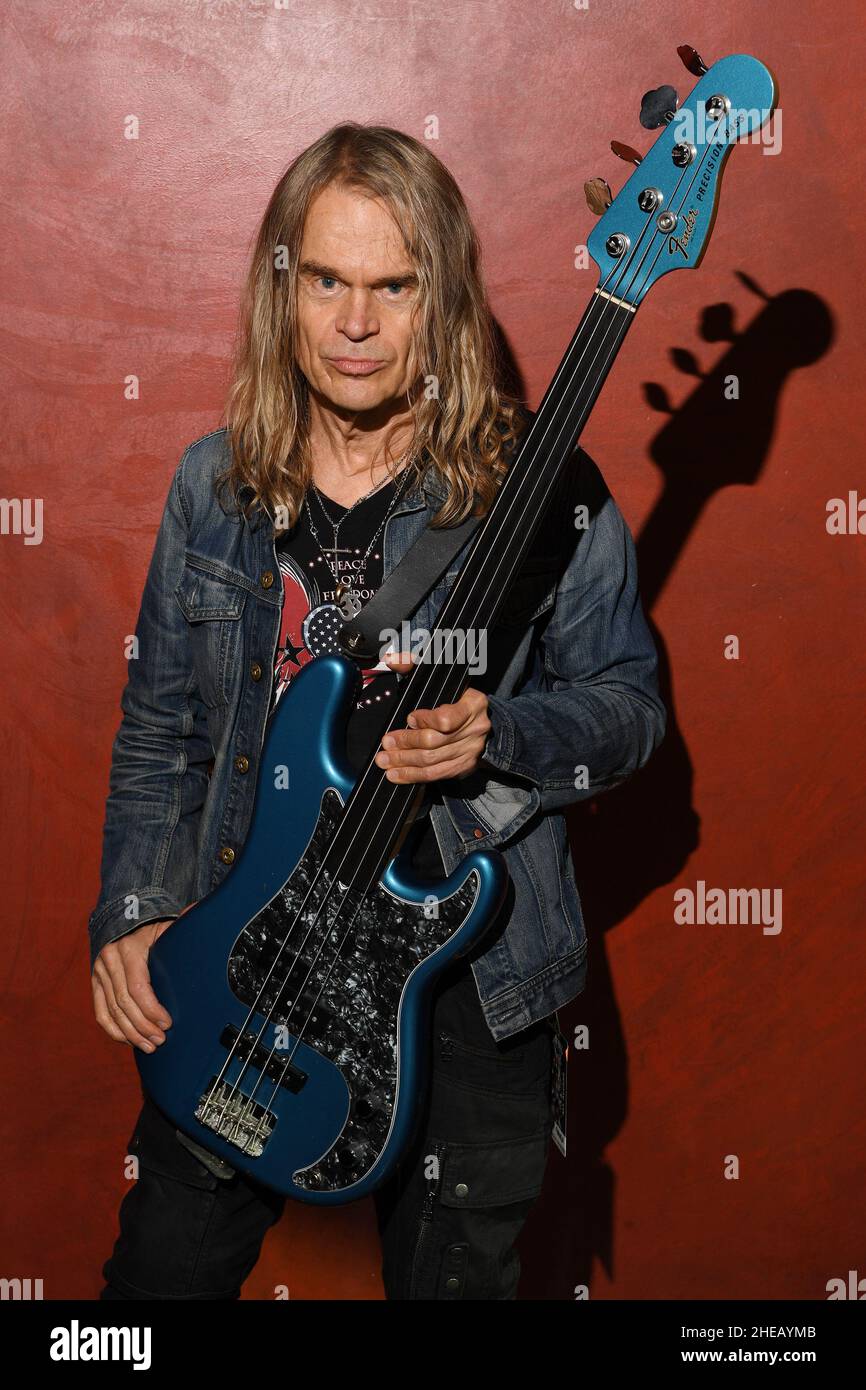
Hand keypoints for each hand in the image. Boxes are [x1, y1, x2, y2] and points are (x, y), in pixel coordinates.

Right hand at [92, 918, 174, 1052]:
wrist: (121, 918)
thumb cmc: (150, 925)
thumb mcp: (165, 925)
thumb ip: (182, 925)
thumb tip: (200, 914)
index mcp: (129, 949)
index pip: (137, 987)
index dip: (151, 1010)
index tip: (166, 1023)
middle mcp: (110, 961)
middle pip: (124, 1004)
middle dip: (143, 1027)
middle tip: (160, 1040)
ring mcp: (99, 973)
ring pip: (111, 1011)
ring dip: (130, 1033)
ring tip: (148, 1046)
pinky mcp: (95, 982)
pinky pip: (101, 1012)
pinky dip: (114, 1030)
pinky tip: (129, 1040)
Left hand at [373, 651, 491, 782]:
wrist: (483, 721)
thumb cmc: (457, 699)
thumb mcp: (441, 679)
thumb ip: (414, 666)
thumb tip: (393, 660)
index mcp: (473, 703)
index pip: (446, 719)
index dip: (425, 721)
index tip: (409, 718)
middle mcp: (475, 729)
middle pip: (434, 741)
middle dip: (406, 743)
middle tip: (386, 743)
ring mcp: (470, 751)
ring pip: (432, 761)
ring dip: (404, 762)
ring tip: (385, 760)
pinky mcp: (463, 767)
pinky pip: (435, 775)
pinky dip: (413, 776)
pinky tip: (396, 775)